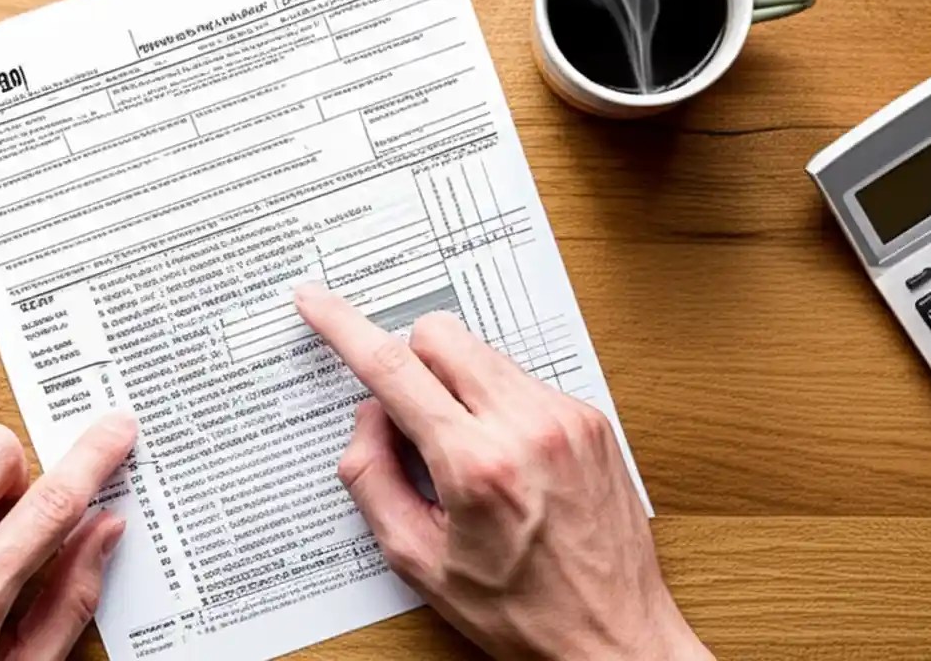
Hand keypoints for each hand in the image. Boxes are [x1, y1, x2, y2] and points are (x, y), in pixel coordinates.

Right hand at [295, 284, 710, 660]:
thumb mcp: (419, 562)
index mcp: (476, 464)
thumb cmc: (521, 612)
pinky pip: (520, 378)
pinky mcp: (590, 418)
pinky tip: (502, 458)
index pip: (393, 369)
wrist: (614, 636)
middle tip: (407, 422)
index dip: (343, 327)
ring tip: (461, 453)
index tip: (316, 302)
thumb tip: (368, 417)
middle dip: (407, 360)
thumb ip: (372, 479)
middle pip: (440, 334)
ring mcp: (565, 416)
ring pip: (481, 351)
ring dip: (453, 383)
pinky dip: (494, 401)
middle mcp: (527, 425)